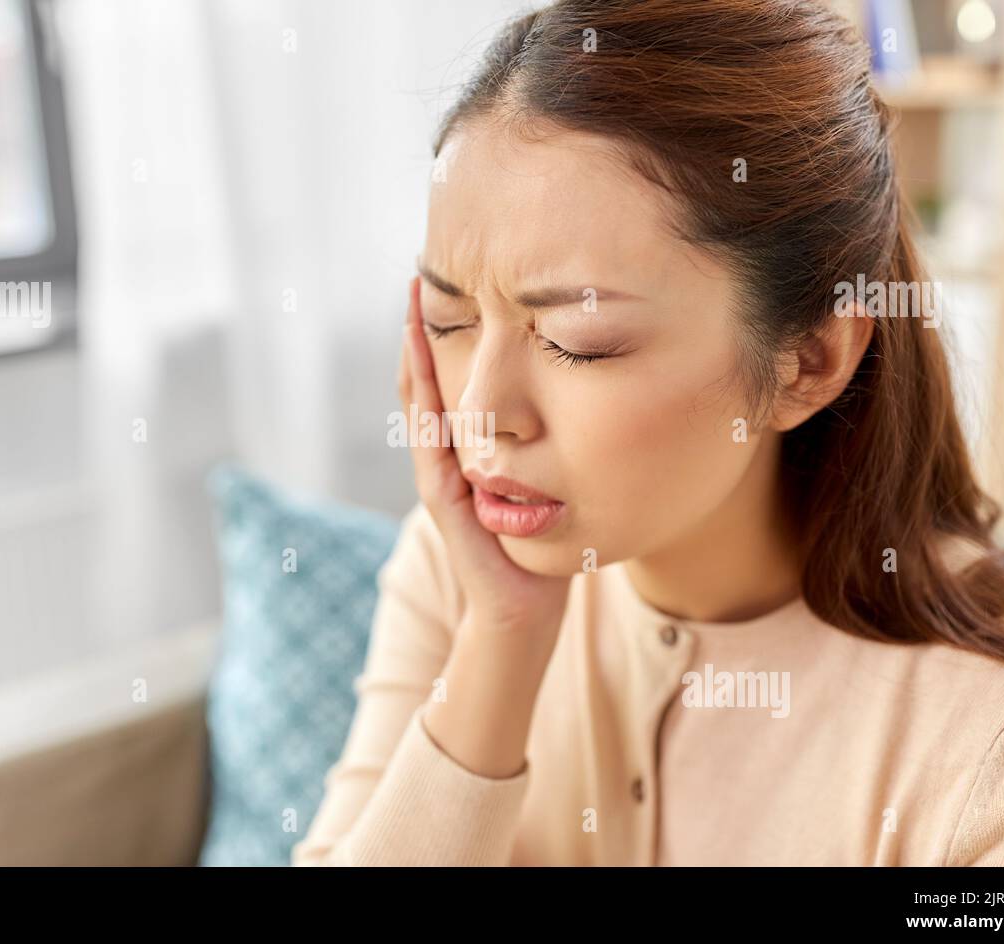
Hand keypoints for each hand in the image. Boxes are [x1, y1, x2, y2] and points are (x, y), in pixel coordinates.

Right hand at [397, 275, 571, 640]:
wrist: (524, 610)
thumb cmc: (543, 547)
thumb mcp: (550, 482)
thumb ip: (553, 448)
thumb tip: (590, 400)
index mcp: (469, 449)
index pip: (449, 381)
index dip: (446, 336)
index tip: (453, 285)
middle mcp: (446, 455)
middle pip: (425, 379)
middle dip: (422, 328)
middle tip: (422, 274)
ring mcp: (437, 473)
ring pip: (417, 397)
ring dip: (413, 348)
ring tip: (414, 300)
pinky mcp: (441, 492)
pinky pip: (427, 432)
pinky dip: (420, 390)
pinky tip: (420, 355)